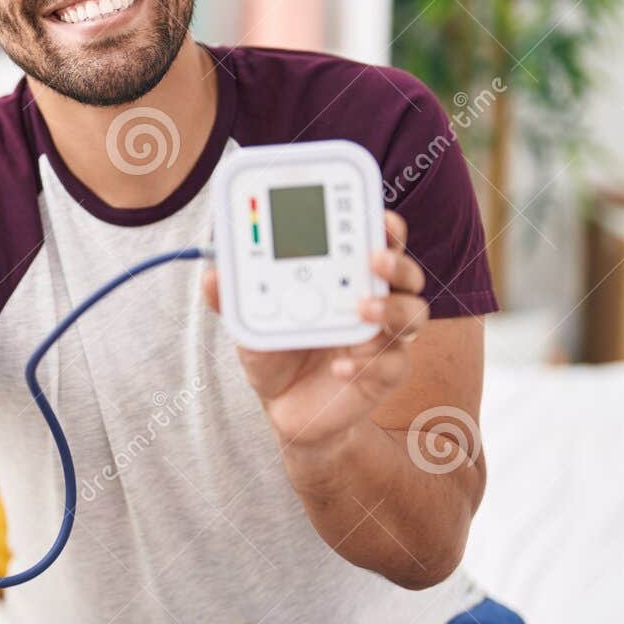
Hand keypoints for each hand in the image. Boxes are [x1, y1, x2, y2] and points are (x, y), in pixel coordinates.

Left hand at [201, 210, 428, 450]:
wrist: (284, 406)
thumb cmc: (276, 352)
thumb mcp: (251, 324)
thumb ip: (234, 301)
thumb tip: (210, 276)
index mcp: (346, 278)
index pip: (377, 243)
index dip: (385, 228)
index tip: (379, 216)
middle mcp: (374, 302)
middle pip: (407, 273)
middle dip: (396, 261)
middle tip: (373, 258)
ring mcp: (383, 338)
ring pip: (412, 315)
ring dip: (391, 308)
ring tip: (361, 309)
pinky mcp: (382, 374)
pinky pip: (391, 364)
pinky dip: (366, 362)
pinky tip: (340, 367)